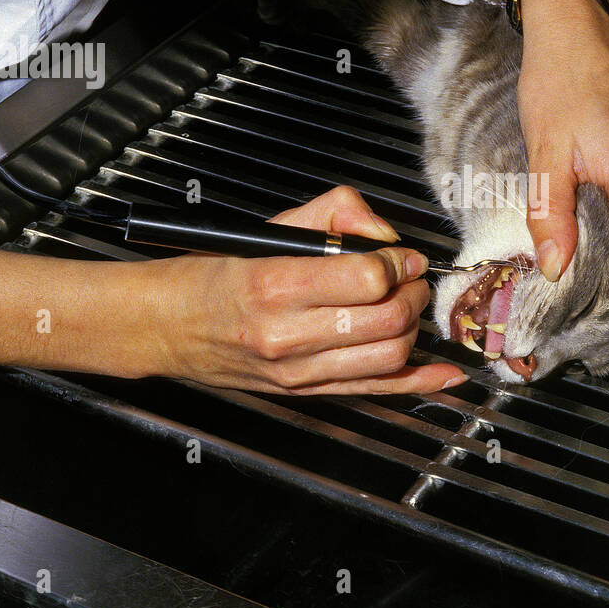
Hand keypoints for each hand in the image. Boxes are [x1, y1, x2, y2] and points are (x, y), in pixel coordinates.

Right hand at [0, 186, 465, 395]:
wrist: (163, 325)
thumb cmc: (211, 273)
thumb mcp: (268, 227)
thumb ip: (332, 214)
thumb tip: (380, 229)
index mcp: (275, 285)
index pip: (366, 278)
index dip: (397, 261)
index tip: (401, 254)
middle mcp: (287, 336)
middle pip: (386, 320)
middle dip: (413, 293)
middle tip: (411, 277)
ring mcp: (296, 372)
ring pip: (387, 357)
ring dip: (414, 328)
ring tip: (407, 304)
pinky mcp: (303, 393)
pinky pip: (374, 391)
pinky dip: (417, 384)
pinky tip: (445, 374)